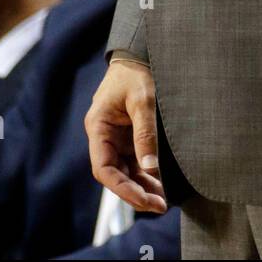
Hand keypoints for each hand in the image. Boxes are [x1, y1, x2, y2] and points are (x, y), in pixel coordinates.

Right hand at [85, 56, 166, 212]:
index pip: (104, 169)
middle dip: (135, 193)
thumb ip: (145, 132)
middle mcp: (103, 137)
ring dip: (142, 187)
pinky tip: (160, 186)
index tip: (144, 199)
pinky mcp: (127, 137)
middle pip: (115, 175)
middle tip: (159, 206)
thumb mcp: (143, 100)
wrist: (137, 55)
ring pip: (125, 172)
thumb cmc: (136, 74)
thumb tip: (151, 167)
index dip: (122, 188)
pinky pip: (134, 162)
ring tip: (162, 201)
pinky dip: (146, 175)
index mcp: (98, 128)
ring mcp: (115, 138)